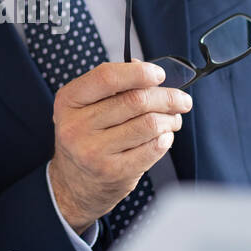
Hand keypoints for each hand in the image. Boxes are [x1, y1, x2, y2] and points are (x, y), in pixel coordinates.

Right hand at [48, 61, 192, 232]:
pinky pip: (153, 148)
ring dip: (170, 119)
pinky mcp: (114, 172)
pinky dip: (166, 139)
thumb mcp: (86, 106)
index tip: (159, 74)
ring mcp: (94, 151)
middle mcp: (76, 126)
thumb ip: (113, 84)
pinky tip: (164, 137)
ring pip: (149, 124)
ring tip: (173, 120)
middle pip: (135, 100)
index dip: (139, 72)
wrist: (75, 183)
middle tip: (181, 100)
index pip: (107, 77)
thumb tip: (145, 68)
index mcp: (69, 101)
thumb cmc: (88, 136)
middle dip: (167, 98)